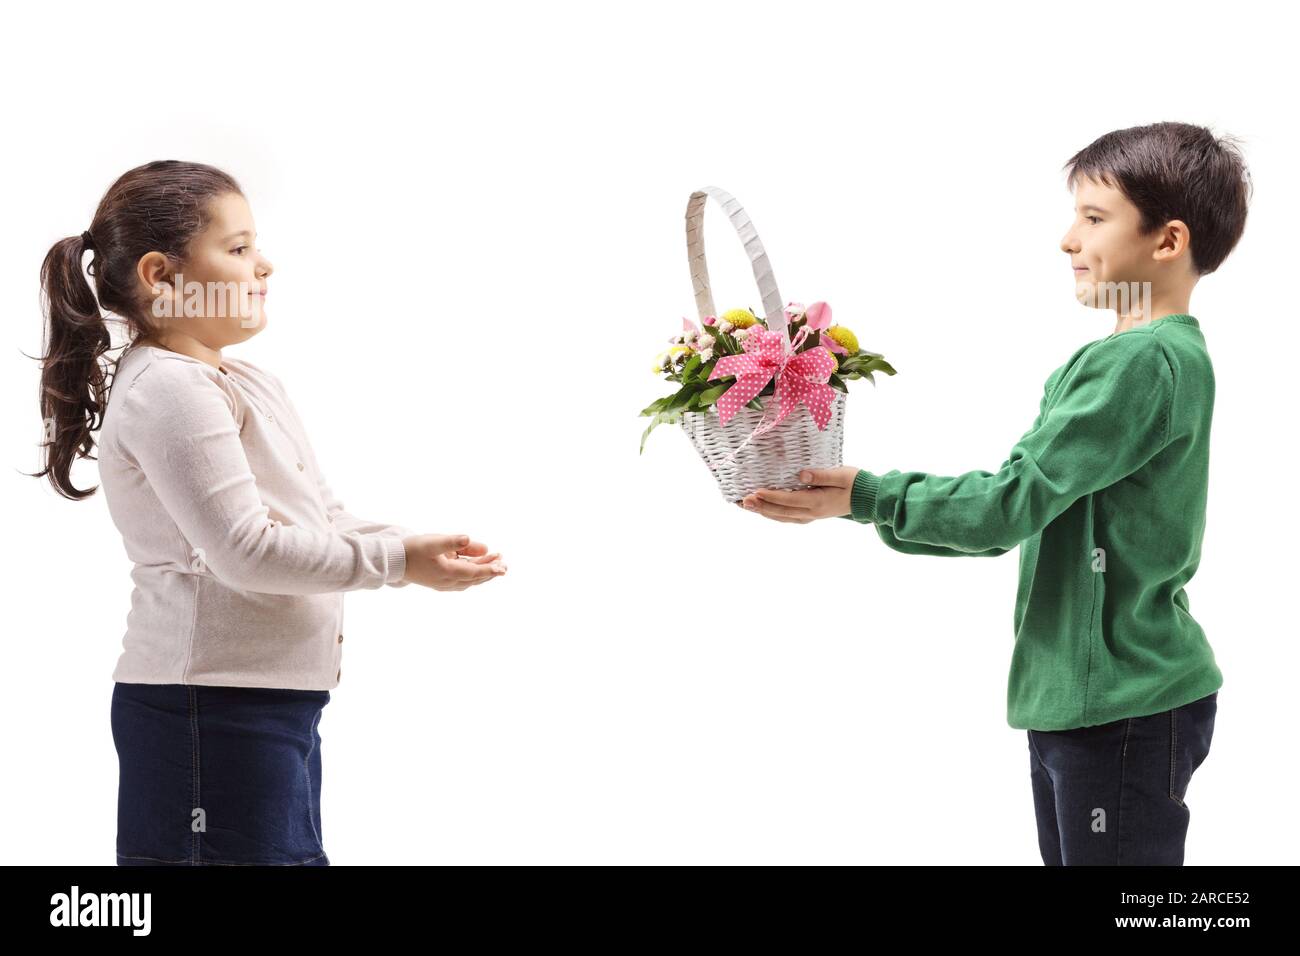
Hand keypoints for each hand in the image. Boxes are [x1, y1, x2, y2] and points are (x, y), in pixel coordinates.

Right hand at [399, 534, 506, 590]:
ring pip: (468, 579)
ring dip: (482, 571)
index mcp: (448, 573)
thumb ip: (452, 541)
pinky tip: (476, 566)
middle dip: (490, 570)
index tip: (503, 567)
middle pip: (475, 578)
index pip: (475, 573)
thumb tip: (469, 538)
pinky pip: (461, 579)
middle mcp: (448, 582)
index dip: (490, 569)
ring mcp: (443, 583)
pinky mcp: (439, 581)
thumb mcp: (432, 542)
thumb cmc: (412, 549)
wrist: (392, 561)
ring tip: (495, 561)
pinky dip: (471, 573)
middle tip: (504, 564)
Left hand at [738, 466, 858, 522]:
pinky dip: (774, 514)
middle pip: (781, 511)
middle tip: (743, 501)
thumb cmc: (855, 483)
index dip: (771, 497)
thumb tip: (801, 474)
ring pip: (782, 517)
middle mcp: (812, 512)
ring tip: (747, 505)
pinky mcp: (811, 514)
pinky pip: (788, 517)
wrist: (868, 499)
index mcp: (818, 502)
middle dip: (761, 506)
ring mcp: (811, 516)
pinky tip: (764, 509)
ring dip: (764, 511)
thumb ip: (821, 474)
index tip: (755, 491)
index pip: (789, 500)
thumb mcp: (841, 475)